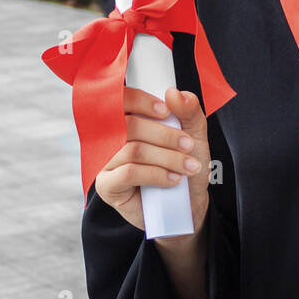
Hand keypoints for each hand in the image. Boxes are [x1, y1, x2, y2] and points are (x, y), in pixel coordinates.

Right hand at [95, 86, 210, 241]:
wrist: (186, 205)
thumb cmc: (184, 165)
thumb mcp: (193, 135)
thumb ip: (188, 111)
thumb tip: (174, 92)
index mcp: (127, 119)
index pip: (121, 100)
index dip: (141, 101)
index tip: (166, 111)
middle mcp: (110, 137)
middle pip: (129, 124)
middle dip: (165, 135)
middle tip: (188, 145)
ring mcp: (104, 161)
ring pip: (133, 150)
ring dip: (167, 158)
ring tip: (188, 166)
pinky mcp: (106, 185)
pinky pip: (128, 173)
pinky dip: (156, 174)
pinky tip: (172, 180)